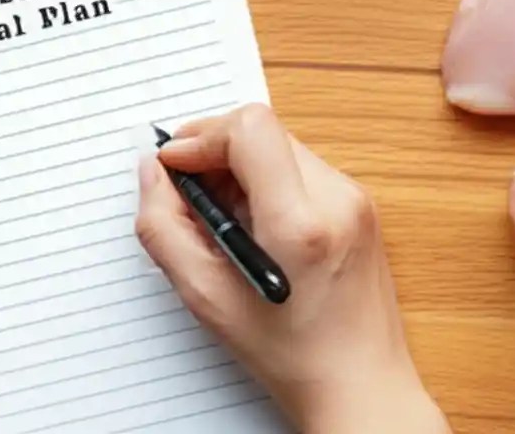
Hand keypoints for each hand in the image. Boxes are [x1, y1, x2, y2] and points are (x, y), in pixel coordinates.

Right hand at [135, 104, 447, 433]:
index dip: (201, 137)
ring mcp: (356, 200)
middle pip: (262, 132)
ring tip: (222, 218)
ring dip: (239, 168)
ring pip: (280, 146)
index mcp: (300, 223)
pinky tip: (254, 226)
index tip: (174, 164)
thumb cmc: (291, 355)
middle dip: (215, 151)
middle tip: (188, 193)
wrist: (360, 385)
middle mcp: (337, 200)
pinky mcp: (361, 207)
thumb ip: (165, 228)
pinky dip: (266, 182)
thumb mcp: (206, 296)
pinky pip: (301, 168)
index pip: (250, 129)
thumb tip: (154, 175)